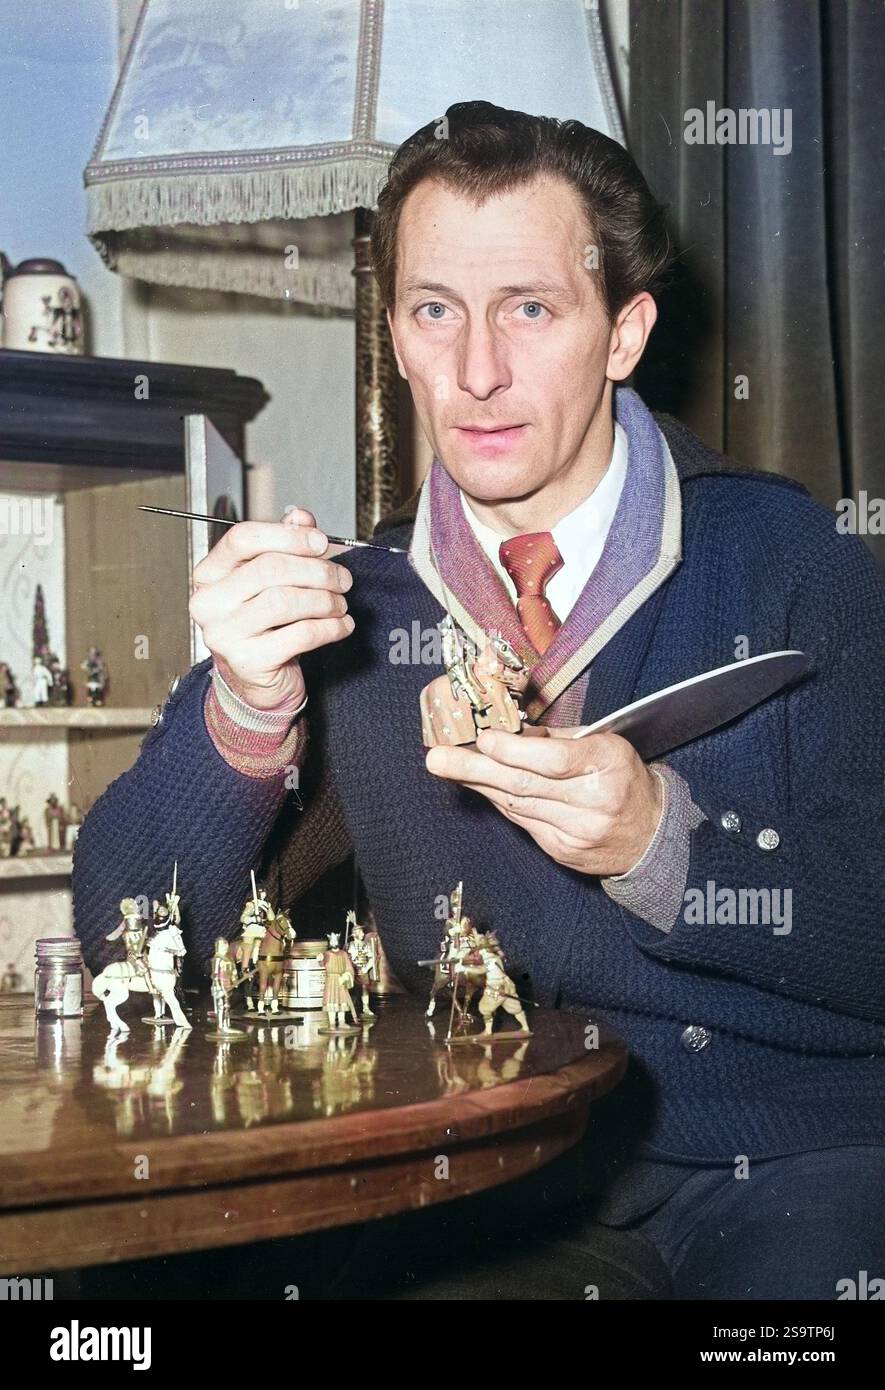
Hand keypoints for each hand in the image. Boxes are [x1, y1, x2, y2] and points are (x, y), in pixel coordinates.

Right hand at [189, 506, 353, 709]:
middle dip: (316, 570)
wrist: (254, 680)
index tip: (320, 541)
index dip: (288, 535)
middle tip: (342, 578)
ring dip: (324, 600)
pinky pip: (300, 635)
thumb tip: (301, 517)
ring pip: (284, 601)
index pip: (243, 538)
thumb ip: (285, 544)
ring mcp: (224, 634)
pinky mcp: (248, 662)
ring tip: (340, 604)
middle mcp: (209, 603)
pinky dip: (330, 627)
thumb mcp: (270, 580)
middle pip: (268, 568)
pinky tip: (341, 625)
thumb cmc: (262, 625)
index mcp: (210, 574)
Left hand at [425, 726, 662, 877]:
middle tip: (438, 759)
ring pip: (517, 804)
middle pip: (525, 784)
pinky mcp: (562, 850)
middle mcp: (593, 802)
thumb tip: (508, 731)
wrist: (650, 835)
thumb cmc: (623, 778)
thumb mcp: (604, 744)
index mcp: (607, 765)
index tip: (482, 740)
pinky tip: (479, 786)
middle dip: (475, 770)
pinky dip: (499, 801)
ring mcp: (576, 831)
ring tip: (447, 766)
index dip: (513, 751)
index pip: (553, 762)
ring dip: (479, 784)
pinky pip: (522, 820)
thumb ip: (557, 739)